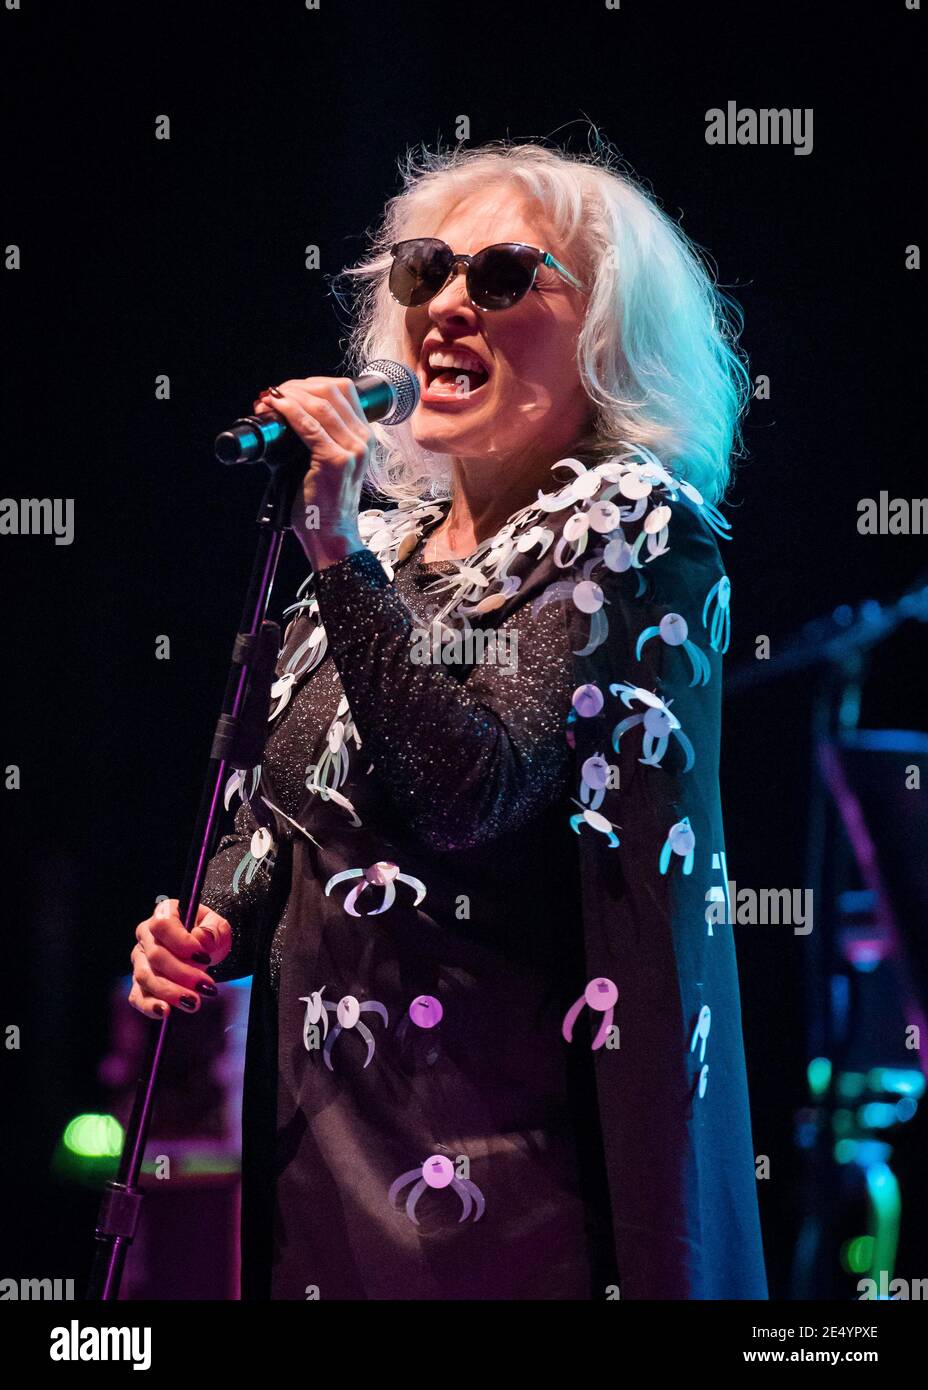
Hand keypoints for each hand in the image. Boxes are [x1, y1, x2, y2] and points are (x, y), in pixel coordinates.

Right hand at [128, 898, 230, 1017]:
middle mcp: (146, 936)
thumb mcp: (217, 927)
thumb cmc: (208, 934)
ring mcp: (140, 960)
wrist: (202, 950)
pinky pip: (138, 996)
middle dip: (182, 974)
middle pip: (156, 955)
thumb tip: (200, 939)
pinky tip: (165, 1012)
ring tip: (193, 1003)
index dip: (181, 942)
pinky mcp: (139, 982)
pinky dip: (150, 1006)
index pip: (163, 925)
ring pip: (146, 977)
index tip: (204, 956)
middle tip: (205, 987)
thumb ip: (212, 931)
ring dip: (170, 992)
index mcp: (163, 914)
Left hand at [252, 377, 372, 569]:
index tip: (288, 390)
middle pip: (332, 391)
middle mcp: (363, 440)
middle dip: (298, 386)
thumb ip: (317, 437)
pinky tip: (276, 408)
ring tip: (270, 400)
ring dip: (290, 396)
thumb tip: (282, 414)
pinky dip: (289, 412)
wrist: (331, 534)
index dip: (312, 383)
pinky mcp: (335, 461)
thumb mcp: (328, 462)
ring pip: (320, 405)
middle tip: (274, 393)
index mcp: (364, 437)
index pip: (343, 390)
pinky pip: (309, 427)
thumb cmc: (323, 503)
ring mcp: (352, 450)